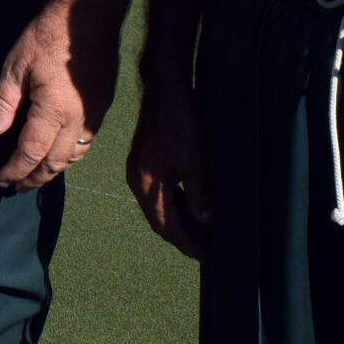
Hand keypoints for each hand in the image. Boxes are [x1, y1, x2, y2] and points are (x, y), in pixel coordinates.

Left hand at [0, 4, 117, 190]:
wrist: (88, 16)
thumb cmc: (47, 37)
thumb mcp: (15, 67)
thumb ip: (2, 104)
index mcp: (54, 111)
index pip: (31, 153)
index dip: (15, 171)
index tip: (2, 182)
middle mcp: (78, 119)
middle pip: (55, 163)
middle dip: (34, 179)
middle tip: (15, 188)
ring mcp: (94, 115)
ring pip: (73, 156)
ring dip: (53, 171)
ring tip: (34, 177)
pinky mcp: (102, 107)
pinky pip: (85, 143)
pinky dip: (68, 156)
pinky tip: (56, 155)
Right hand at [124, 78, 209, 259]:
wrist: (164, 88)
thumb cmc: (180, 119)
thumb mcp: (195, 158)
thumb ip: (198, 191)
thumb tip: (205, 220)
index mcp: (148, 182)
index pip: (167, 224)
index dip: (187, 242)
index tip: (205, 255)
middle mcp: (138, 180)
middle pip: (159, 220)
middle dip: (181, 237)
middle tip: (204, 250)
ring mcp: (138, 171)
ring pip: (157, 209)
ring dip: (177, 223)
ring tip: (199, 234)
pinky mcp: (142, 162)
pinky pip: (156, 195)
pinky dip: (172, 207)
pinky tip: (188, 209)